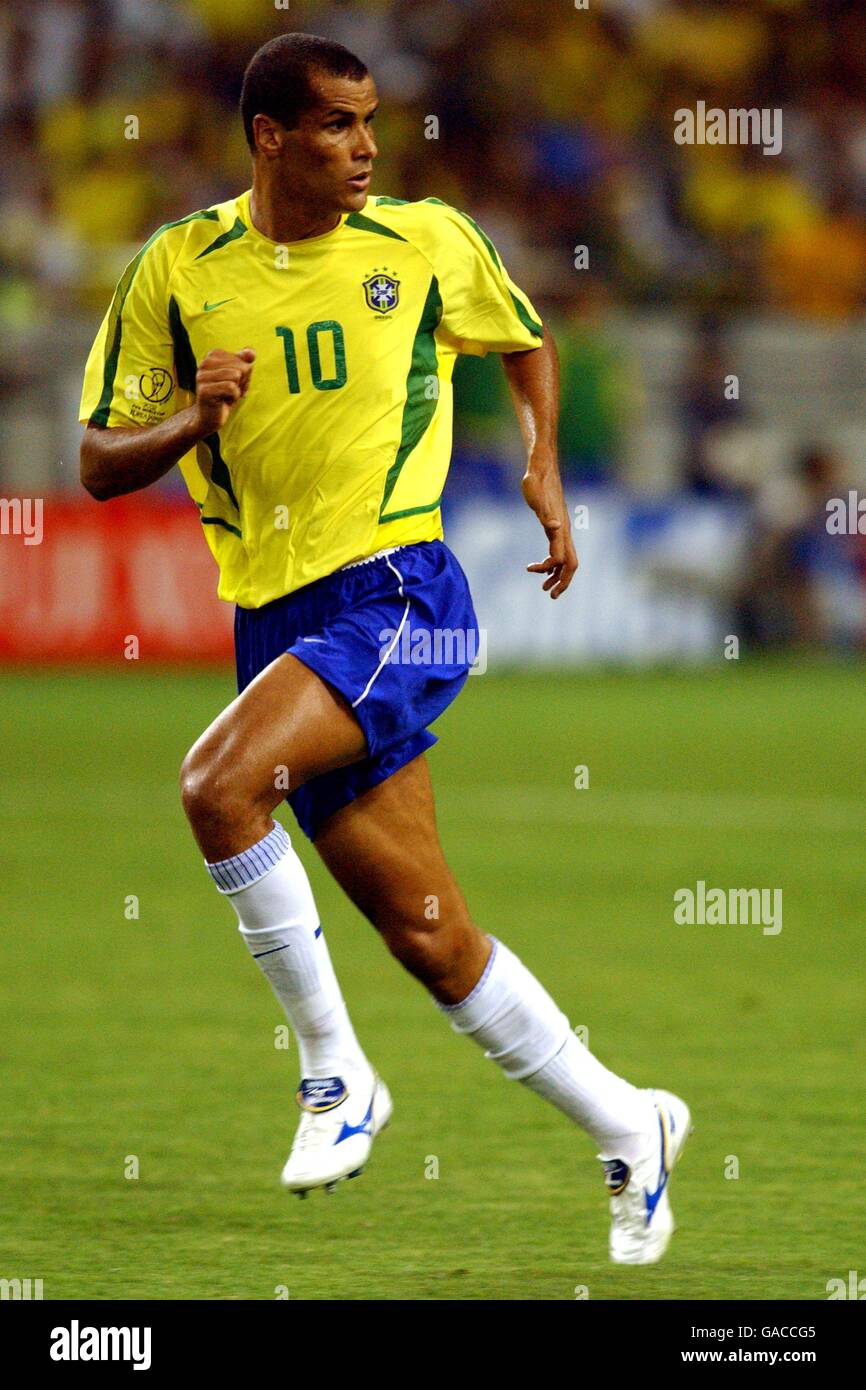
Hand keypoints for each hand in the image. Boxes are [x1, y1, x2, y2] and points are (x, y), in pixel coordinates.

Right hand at [193, 348, 255, 432]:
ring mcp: (203, 376)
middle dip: (242, 382)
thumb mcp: (239, 377)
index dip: (244, 375)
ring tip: (226, 395)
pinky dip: (233, 397)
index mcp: (213, 355)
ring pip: (236, 375)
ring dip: (237, 390)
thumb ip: (245, 361)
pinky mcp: (205, 390)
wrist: (209, 417)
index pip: (243, 360)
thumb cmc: (225, 395)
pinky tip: (224, 401)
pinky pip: (231, 388)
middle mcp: (205, 363)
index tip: (232, 382)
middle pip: (241, 367)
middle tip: (230, 391)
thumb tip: (250, 352)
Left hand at [522, 465, 577, 598]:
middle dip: (562, 582)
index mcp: (560, 527)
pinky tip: (542, 569)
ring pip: (567, 560)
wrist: (542, 466)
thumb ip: (544, 512)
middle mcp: (564, 530)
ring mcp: (562, 529)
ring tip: (545, 588)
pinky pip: (560, 552)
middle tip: (550, 595)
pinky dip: (553, 564)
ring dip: (557, 576)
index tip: (530, 570)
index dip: (548, 569)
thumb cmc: (535, 479)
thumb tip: (554, 527)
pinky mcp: (558, 527)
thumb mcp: (534, 493)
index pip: (560, 558)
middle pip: (571, 564)